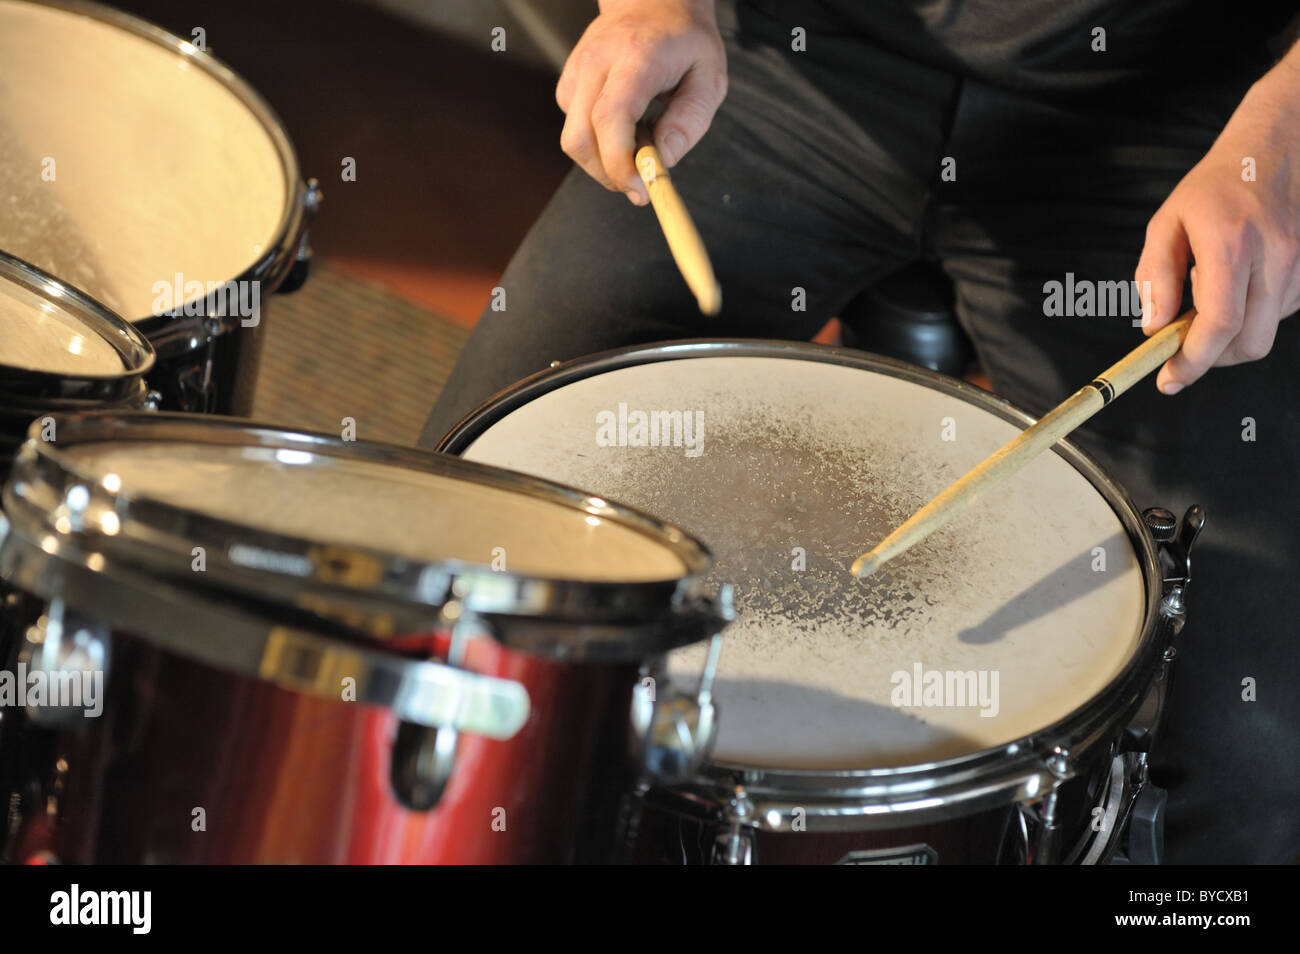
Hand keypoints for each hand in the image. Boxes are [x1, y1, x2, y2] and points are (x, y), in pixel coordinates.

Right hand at [556, 0, 726, 204]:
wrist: (653, 1)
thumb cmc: (686, 41)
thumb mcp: (709, 77)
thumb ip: (689, 121)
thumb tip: (663, 161)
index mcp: (635, 56)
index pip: (610, 118)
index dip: (620, 163)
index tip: (641, 189)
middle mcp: (597, 61)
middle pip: (580, 138)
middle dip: (609, 174)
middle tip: (642, 181)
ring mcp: (577, 70)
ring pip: (574, 140)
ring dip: (604, 161)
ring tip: (640, 143)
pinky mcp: (568, 83)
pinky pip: (575, 129)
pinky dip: (599, 144)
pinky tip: (626, 129)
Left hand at [1136, 55, 1299, 393]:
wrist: (1274, 148)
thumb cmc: (1215, 186)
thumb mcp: (1167, 223)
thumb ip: (1156, 277)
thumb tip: (1155, 326)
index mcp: (1233, 244)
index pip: (1219, 324)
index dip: (1192, 361)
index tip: (1168, 379)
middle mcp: (1276, 257)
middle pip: (1250, 342)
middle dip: (1213, 359)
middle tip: (1182, 351)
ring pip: (1267, 331)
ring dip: (1232, 336)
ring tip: (1207, 304)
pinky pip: (1281, 314)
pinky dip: (1254, 317)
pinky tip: (1237, 291)